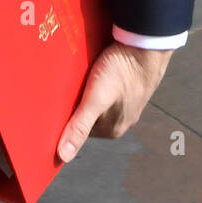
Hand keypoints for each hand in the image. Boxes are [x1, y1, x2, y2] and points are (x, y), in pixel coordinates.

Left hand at [56, 41, 174, 162]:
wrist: (147, 46)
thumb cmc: (121, 71)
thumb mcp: (95, 99)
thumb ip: (80, 126)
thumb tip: (64, 156)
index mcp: (112, 130)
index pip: (77, 129)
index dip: (64, 116)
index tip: (54, 102)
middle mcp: (120, 120)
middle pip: (86, 114)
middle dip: (75, 102)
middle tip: (66, 85)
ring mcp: (125, 103)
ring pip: (96, 100)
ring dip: (86, 90)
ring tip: (80, 75)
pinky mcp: (127, 85)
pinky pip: (106, 87)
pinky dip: (97, 80)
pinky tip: (94, 69)